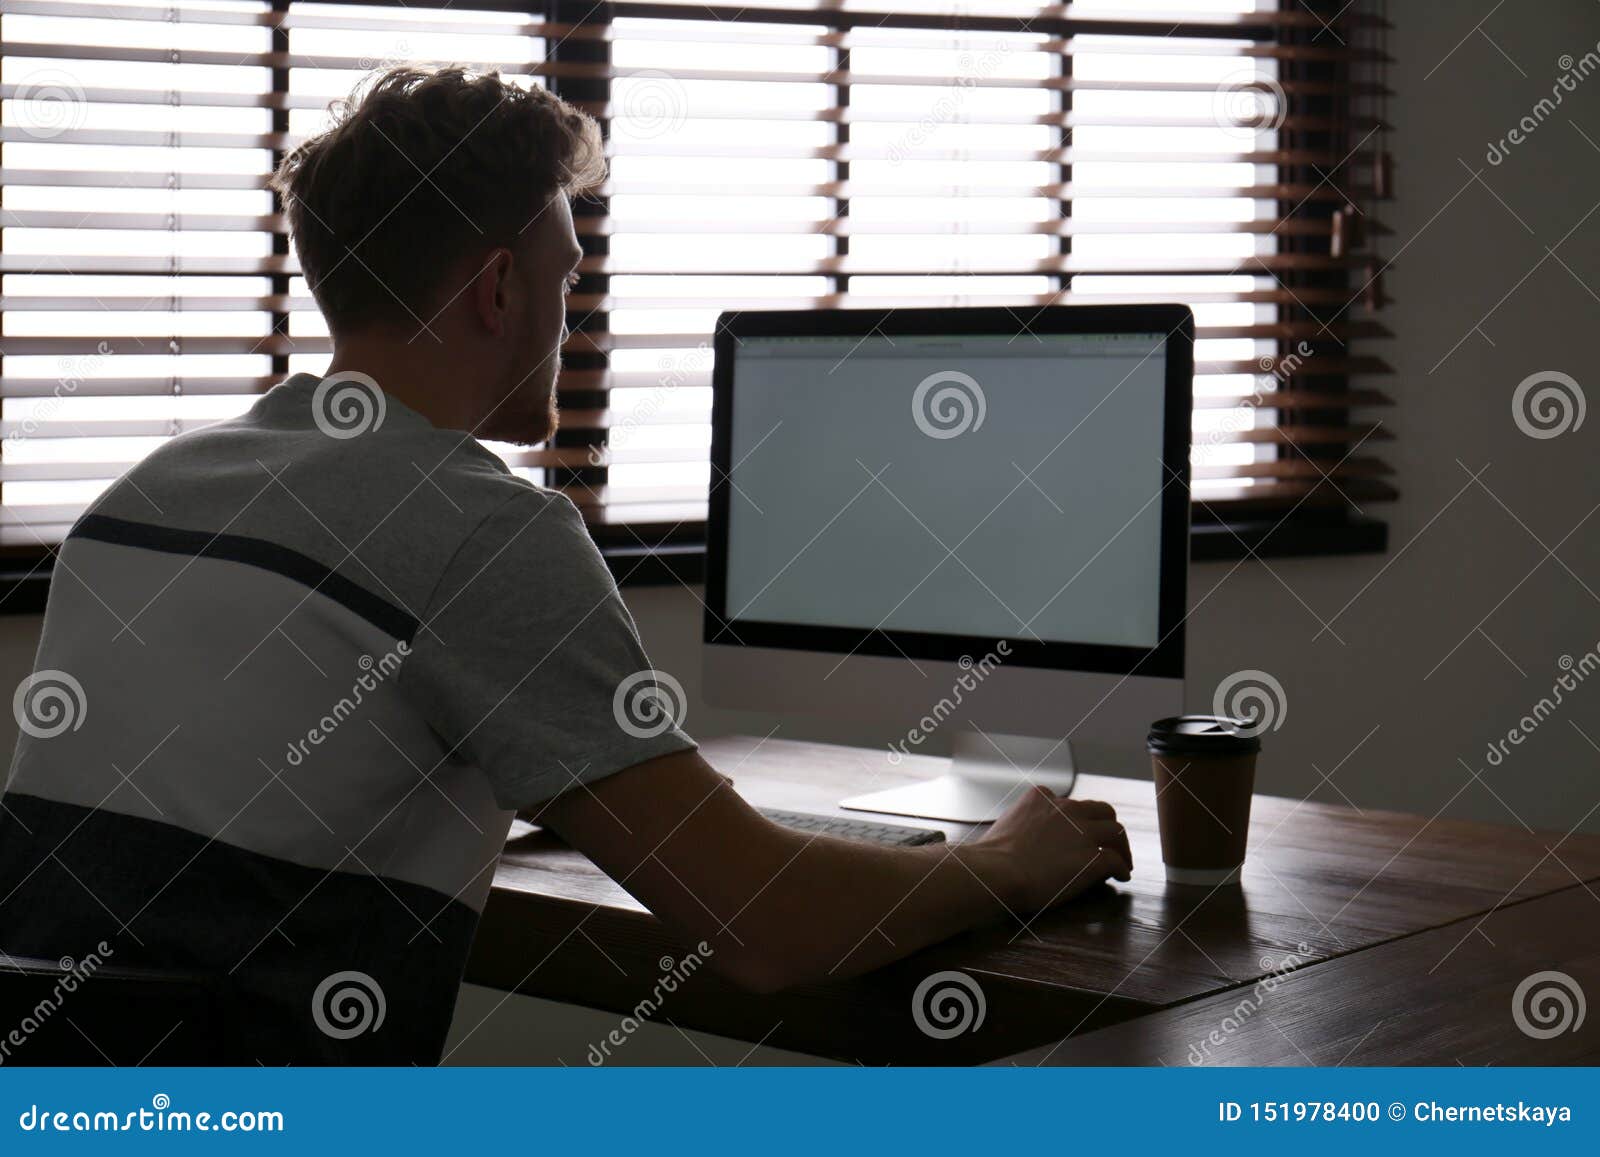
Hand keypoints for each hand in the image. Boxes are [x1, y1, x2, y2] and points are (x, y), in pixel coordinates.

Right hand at [976, 785, 1131, 911]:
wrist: (996, 873)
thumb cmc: (990, 858)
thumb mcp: (1006, 825)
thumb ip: (1022, 824)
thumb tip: (1024, 840)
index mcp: (1042, 798)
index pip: (1069, 803)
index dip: (1077, 819)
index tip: (1078, 832)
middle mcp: (1066, 809)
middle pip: (1102, 810)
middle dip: (1106, 825)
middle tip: (1108, 842)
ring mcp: (1083, 832)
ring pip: (1116, 831)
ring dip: (1121, 846)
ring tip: (1122, 860)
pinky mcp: (1093, 858)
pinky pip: (1116, 860)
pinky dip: (1122, 868)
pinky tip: (1121, 877)